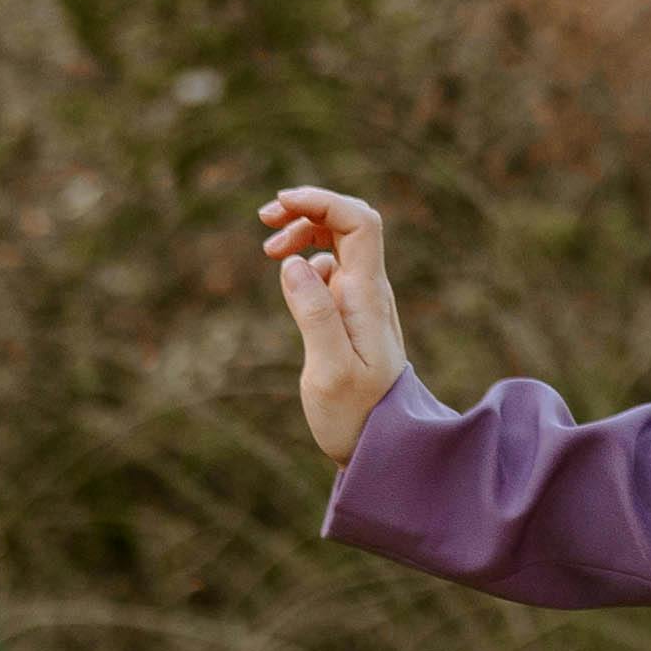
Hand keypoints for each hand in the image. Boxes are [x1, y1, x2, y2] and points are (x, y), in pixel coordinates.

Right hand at [259, 184, 409, 466]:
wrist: (385, 449)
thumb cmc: (356, 417)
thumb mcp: (328, 372)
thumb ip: (314, 316)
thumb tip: (294, 263)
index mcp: (367, 298)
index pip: (359, 222)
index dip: (322, 201)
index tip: (281, 203)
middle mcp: (371, 293)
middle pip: (350, 222)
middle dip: (308, 209)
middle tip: (265, 219)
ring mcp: (364, 303)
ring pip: (341, 244)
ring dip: (305, 233)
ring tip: (270, 249)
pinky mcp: (353, 317)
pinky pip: (335, 269)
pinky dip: (308, 259)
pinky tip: (289, 275)